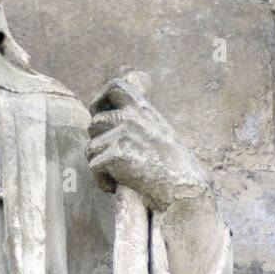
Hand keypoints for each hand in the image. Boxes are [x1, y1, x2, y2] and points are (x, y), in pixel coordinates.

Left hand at [87, 75, 209, 210]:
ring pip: (91, 148)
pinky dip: (101, 180)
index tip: (96, 112)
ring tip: (117, 175)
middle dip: (98, 143)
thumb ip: (136, 118)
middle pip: (94, 124)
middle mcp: (130, 116)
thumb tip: (105, 116)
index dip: (100, 99)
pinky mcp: (116, 154)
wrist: (184, 186)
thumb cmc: (171, 163)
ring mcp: (122, 134)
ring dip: (99, 163)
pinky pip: (94, 166)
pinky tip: (114, 187)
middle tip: (113, 161)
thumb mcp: (157, 129)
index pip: (114, 86)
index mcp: (142, 107)